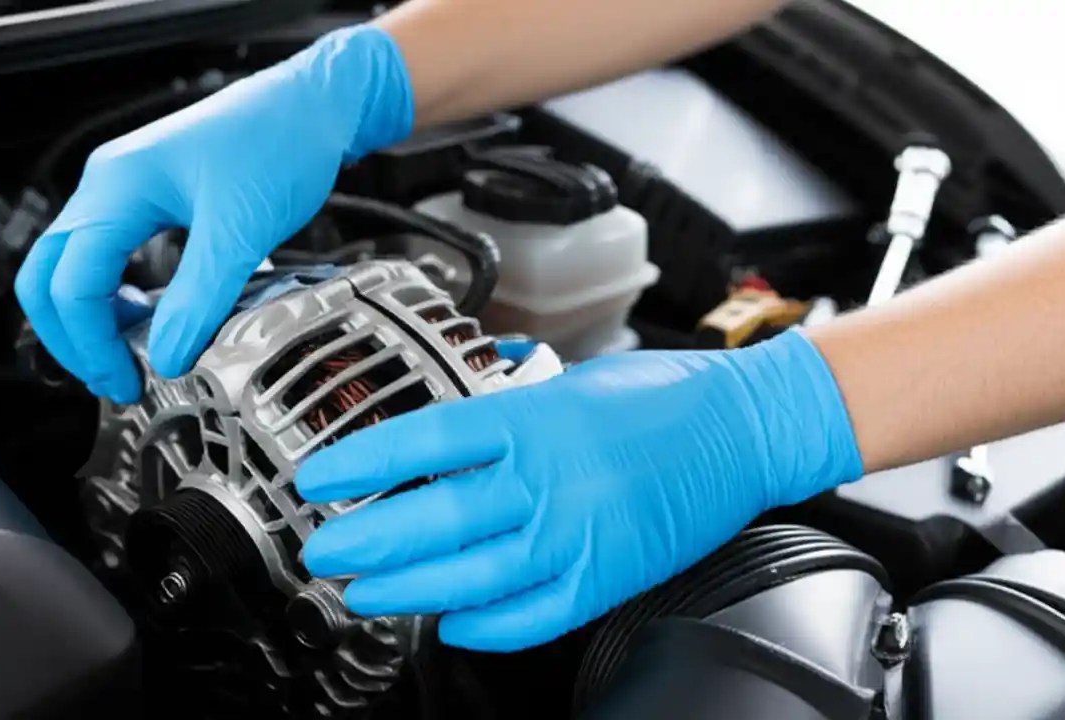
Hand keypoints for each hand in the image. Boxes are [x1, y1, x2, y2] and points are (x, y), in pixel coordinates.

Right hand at [14, 26, 412, 402]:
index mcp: (118, 186)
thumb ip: (200, 299)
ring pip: (76, 264)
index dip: (91, 343)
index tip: (126, 382)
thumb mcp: (242, 231)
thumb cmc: (280, 142)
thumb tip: (166, 358)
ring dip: (93, 316)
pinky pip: (109, 253)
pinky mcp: (150, 196)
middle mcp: (108, 184)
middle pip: (49, 272)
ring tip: (130, 357)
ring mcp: (125, 188)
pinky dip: (117, 294)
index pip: (72, 281)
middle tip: (113, 379)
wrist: (315, 104)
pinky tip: (151, 317)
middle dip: (71, 335)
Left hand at [296, 330, 861, 651]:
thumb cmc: (665, 394)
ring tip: (364, 591)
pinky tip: (450, 623)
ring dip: (408, 587)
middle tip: (323, 552)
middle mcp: (547, 478)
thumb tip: (450, 428)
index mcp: (533, 419)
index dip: (360, 464)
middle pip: (434, 517)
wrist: (745, 427)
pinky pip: (532, 614)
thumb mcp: (570, 380)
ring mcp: (578, 533)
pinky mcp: (607, 574)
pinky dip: (485, 625)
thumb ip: (506, 407)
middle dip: (366, 540)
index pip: (423, 442)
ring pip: (472, 574)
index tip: (319, 479)